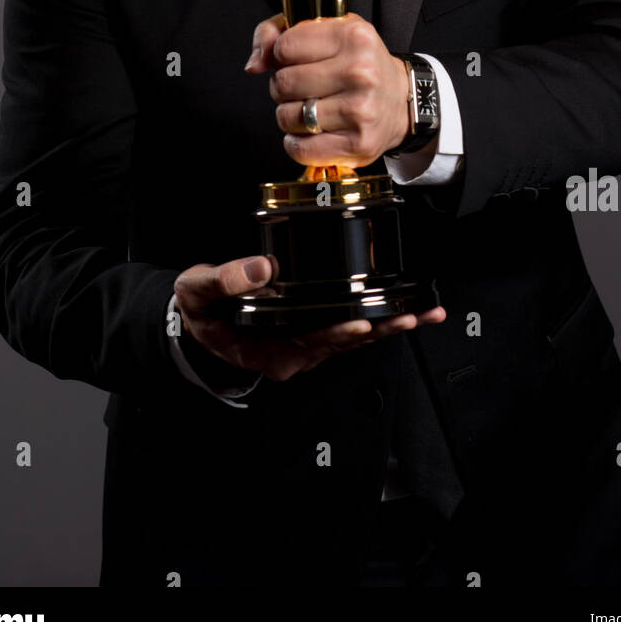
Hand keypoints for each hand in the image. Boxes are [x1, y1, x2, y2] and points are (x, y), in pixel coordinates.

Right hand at [173, 255, 445, 383]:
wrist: (198, 319)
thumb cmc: (199, 311)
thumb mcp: (198, 292)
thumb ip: (226, 280)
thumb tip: (262, 267)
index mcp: (269, 352)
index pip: (311, 343)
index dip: (337, 333)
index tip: (361, 321)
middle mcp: (294, 355)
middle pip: (344, 342)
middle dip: (381, 328)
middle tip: (412, 316)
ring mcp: (307, 345)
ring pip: (353, 336)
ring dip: (388, 324)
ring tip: (422, 313)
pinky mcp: (314, 331)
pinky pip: (349, 325)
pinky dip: (377, 316)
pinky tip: (403, 307)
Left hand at [244, 12, 410, 167]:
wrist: (402, 101)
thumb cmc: (358, 63)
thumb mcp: (327, 30)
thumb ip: (277, 32)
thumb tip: (253, 65)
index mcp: (353, 36)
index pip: (284, 47)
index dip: (281, 55)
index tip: (296, 59)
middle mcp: (360, 72)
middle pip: (282, 83)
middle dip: (283, 87)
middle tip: (304, 87)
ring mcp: (360, 110)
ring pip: (287, 117)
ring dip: (290, 115)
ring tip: (310, 108)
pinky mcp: (358, 144)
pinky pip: (300, 149)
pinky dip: (296, 143)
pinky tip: (311, 132)